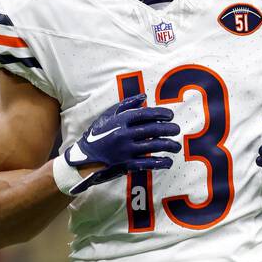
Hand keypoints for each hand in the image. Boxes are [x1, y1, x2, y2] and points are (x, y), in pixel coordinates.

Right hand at [65, 94, 179, 193]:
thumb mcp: (108, 115)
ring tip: (176, 146)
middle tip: (177, 130)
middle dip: (168, 129)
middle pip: (153, 130)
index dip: (160, 114)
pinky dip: (160, 162)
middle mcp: (124, 134)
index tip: (170, 115)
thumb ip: (126, 105)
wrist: (84, 158)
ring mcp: (126, 150)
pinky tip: (168, 161)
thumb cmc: (97, 134)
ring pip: (153, 146)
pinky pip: (147, 163)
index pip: (145, 114)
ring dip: (168, 146)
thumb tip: (144, 97)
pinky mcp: (127, 164)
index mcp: (120, 120)